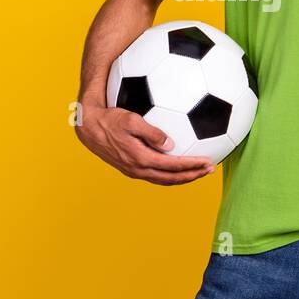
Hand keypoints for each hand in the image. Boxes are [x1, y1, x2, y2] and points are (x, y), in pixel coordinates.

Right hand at [75, 104, 214, 184]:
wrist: (88, 127)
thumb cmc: (110, 119)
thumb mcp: (131, 120)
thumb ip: (151, 132)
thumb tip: (171, 143)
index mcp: (141, 159)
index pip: (173, 166)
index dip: (192, 166)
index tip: (208, 162)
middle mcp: (138, 169)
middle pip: (171, 178)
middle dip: (192, 176)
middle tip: (210, 170)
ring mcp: (134, 171)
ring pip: (164, 180)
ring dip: (182, 177)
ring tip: (198, 172)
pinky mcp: (131, 168)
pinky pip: (155, 176)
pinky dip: (170, 174)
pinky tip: (177, 166)